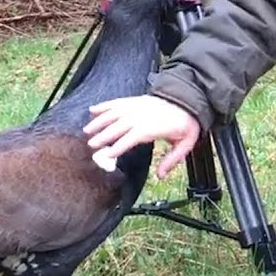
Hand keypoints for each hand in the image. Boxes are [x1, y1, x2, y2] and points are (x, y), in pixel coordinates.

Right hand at [84, 95, 200, 179]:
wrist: (189, 98)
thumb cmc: (186, 123)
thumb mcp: (186, 143)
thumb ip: (172, 160)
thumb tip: (160, 176)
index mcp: (155, 126)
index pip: (134, 136)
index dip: (121, 144)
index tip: (108, 154)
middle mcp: (144, 115)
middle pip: (120, 125)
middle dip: (105, 134)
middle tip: (91, 145)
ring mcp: (138, 106)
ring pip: (115, 113)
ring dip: (99, 121)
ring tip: (86, 131)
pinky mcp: (135, 100)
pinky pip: (117, 102)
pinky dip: (103, 106)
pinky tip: (92, 111)